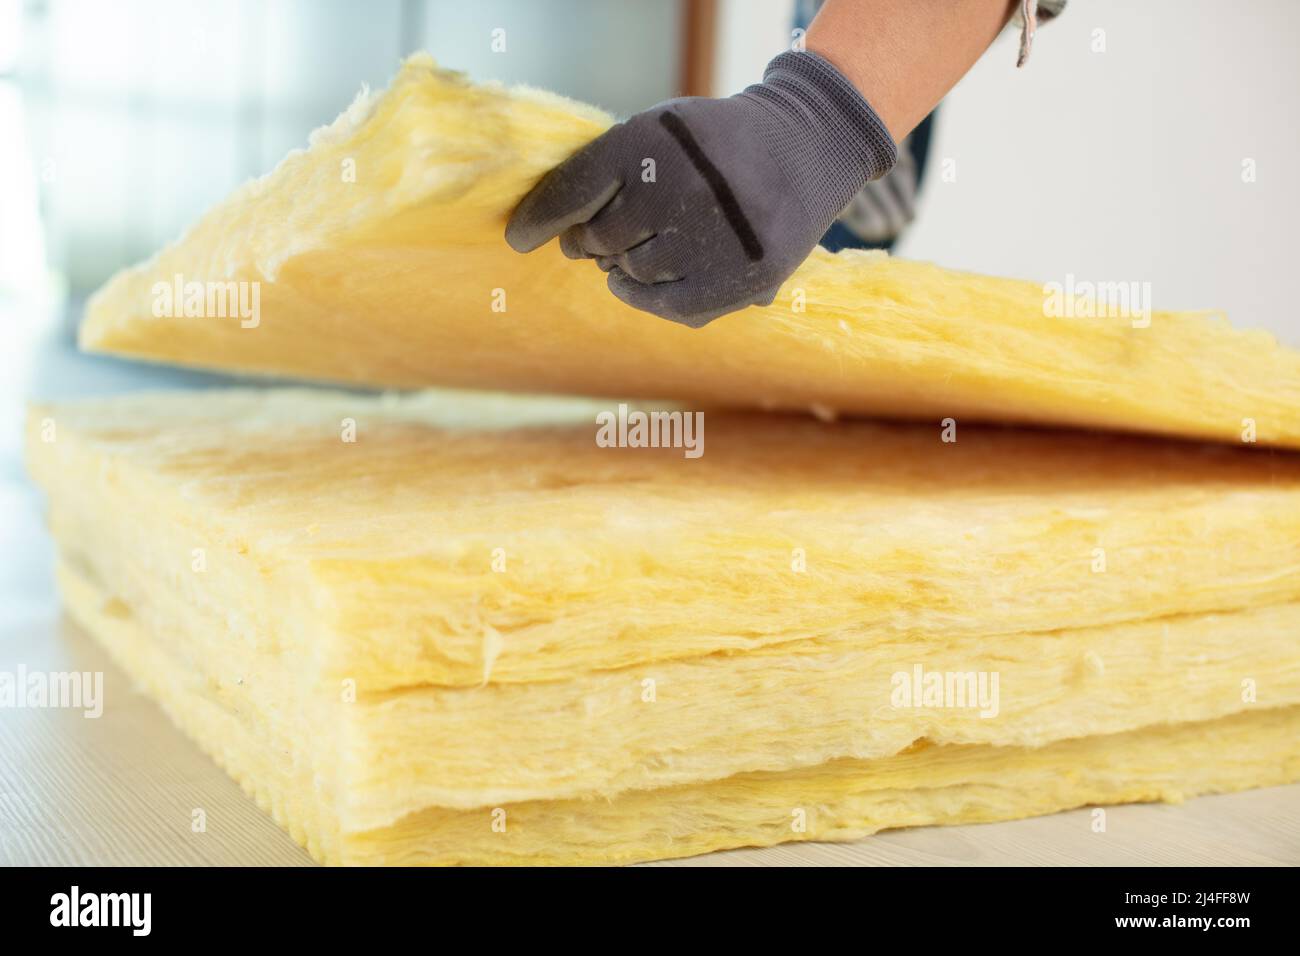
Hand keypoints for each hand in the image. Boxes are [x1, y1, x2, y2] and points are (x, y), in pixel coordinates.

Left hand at [505, 52, 895, 327]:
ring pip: (632, 272)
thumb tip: (548, 236)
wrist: (801, 148)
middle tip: (600, 237)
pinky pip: (666, 306)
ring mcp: (711, 236)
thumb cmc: (709, 147)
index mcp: (651, 138)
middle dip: (591, 241)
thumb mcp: (656, 131)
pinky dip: (645, 297)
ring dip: (625, 266)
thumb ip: (606, 174)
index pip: (574, 190)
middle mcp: (680, 186)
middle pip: (599, 237)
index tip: (519, 239)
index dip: (540, 218)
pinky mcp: (739, 277)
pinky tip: (640, 281)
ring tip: (646, 245)